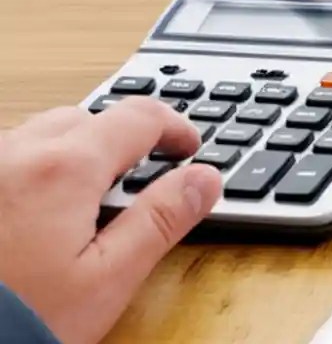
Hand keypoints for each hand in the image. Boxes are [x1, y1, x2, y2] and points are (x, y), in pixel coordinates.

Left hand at [0, 97, 222, 342]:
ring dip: (77, 150)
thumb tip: (203, 179)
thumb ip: (160, 221)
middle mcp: (16, 154)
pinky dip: (36, 168)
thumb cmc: (18, 323)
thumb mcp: (107, 280)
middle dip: (123, 140)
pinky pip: (9, 158)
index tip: (189, 148)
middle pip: (88, 119)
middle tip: (145, 178)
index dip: (175, 128)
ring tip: (91, 199)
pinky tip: (39, 214)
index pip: (138, 117)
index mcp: (64, 170)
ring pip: (43, 134)